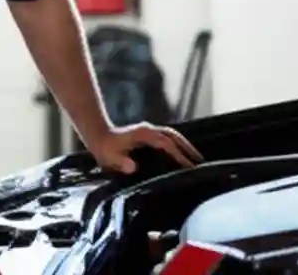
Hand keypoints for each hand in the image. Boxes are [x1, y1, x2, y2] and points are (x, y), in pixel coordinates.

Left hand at [87, 122, 203, 173]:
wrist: (98, 136)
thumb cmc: (105, 148)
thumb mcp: (111, 157)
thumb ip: (121, 162)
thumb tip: (132, 167)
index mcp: (143, 134)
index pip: (166, 144)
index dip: (178, 154)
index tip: (188, 166)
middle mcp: (149, 130)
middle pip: (173, 136)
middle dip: (187, 147)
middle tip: (200, 161)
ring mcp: (149, 131)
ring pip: (172, 135)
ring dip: (184, 145)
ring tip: (196, 158)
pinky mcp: (149, 134)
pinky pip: (168, 138)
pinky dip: (177, 144)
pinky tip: (183, 155)